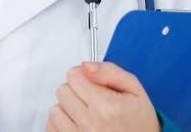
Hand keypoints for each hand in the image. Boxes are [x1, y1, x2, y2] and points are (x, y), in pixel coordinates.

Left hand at [46, 61, 160, 131]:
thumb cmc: (139, 121)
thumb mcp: (134, 90)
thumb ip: (110, 72)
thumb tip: (86, 66)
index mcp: (107, 107)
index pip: (74, 75)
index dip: (84, 75)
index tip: (92, 82)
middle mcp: (90, 125)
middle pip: (62, 91)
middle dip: (75, 90)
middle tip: (92, 99)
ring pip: (55, 110)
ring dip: (68, 109)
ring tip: (86, 114)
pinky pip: (51, 127)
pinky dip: (61, 124)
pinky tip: (77, 125)